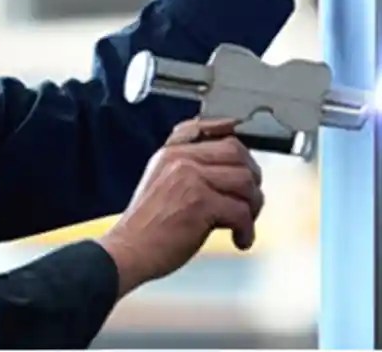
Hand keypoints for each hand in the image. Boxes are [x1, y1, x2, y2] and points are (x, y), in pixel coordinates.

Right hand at [97, 118, 264, 297]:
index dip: (231, 134)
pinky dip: (247, 229)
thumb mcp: (158, 183)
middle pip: (236, 151)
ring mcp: (191, 179)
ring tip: (246, 222)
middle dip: (251, 175)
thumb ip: (184, 170)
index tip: (244, 145)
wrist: (127, 252)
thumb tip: (222, 170)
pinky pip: (241, 211)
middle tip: (251, 198)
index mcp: (170, 153)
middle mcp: (181, 160)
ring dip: (254, 205)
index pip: (207, 129)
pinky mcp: (201, 204)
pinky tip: (240, 239)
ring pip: (245, 180)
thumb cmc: (144, 227)